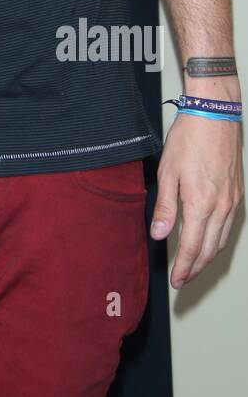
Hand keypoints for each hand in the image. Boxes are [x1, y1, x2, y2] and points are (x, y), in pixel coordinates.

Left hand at [151, 114, 243, 287]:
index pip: (191, 247)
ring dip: (208, 257)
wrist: (215, 116)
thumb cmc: (189, 139)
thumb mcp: (168, 172)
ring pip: (222, 240)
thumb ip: (165, 207)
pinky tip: (210, 241)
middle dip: (196, 269)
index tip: (177, 281)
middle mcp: (221, 207)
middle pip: (209, 250)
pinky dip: (219, 240)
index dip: (184, 268)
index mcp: (200, 204)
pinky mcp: (238, 193)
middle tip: (184, 280)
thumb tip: (158, 234)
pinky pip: (230, 226)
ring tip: (195, 266)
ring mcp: (232, 201)